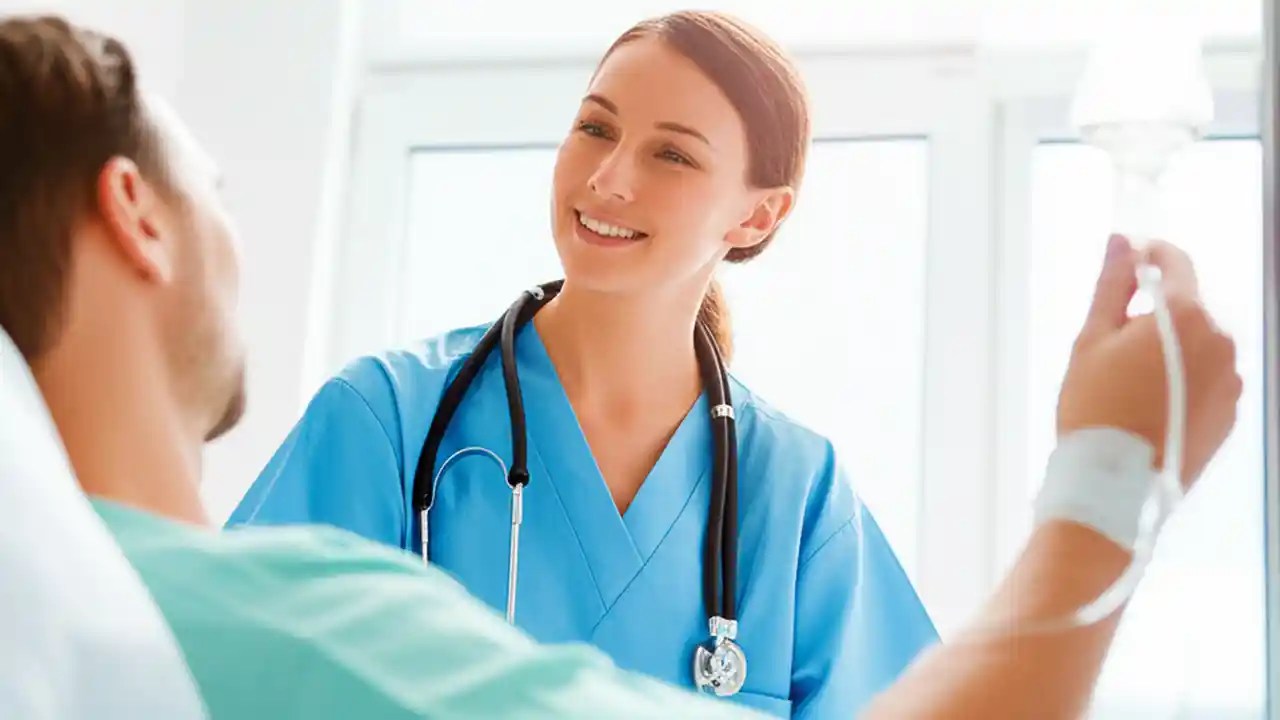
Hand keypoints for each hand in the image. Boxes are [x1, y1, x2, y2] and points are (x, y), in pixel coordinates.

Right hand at [1056, 235, 1241, 488]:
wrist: (1113, 484)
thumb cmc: (1095, 408)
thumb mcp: (1092, 340)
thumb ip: (1112, 284)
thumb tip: (1122, 241)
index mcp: (1187, 316)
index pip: (1175, 264)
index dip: (1149, 254)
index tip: (1130, 258)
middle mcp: (1221, 343)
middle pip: (1186, 310)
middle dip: (1153, 315)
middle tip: (1110, 344)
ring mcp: (1230, 381)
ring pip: (1197, 347)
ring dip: (1169, 350)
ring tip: (1127, 383)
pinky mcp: (1229, 414)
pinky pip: (1205, 381)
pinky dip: (1181, 381)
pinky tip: (1146, 404)